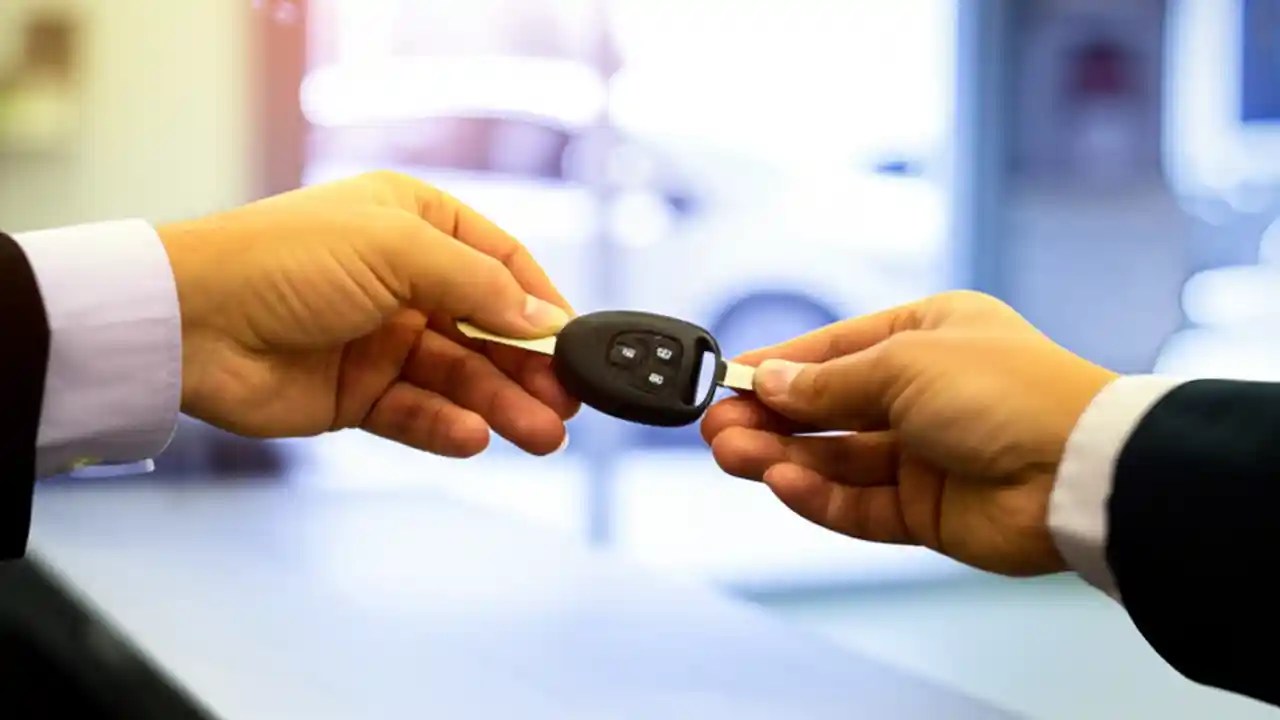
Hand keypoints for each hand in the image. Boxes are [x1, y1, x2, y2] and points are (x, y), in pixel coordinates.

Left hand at [158, 171, 578, 456]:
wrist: (188, 323)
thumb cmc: (282, 260)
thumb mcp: (396, 249)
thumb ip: (478, 284)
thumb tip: (544, 319)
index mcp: (414, 224)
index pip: (499, 262)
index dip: (539, 302)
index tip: (575, 341)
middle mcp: (402, 281)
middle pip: (487, 329)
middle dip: (530, 368)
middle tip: (569, 404)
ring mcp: (380, 339)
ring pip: (459, 377)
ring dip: (502, 405)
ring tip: (542, 434)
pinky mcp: (356, 393)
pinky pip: (416, 412)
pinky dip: (447, 427)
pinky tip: (474, 437)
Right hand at [701, 290, 1117, 575]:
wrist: (1081, 472)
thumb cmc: (1012, 393)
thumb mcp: (903, 365)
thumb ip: (828, 383)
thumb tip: (771, 382)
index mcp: (927, 337)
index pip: (834, 351)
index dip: (780, 367)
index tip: (729, 381)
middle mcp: (925, 393)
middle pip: (828, 409)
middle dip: (771, 418)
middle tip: (718, 429)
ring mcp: (926, 454)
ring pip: (836, 458)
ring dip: (782, 456)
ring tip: (733, 455)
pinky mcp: (928, 510)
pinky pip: (860, 503)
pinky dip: (819, 495)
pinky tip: (783, 481)